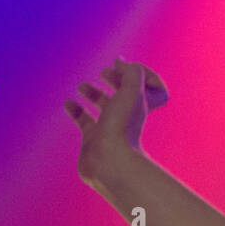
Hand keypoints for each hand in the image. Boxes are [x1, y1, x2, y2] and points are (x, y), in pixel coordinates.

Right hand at [64, 58, 168, 184]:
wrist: (109, 162)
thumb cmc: (122, 127)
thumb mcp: (132, 91)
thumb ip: (132, 72)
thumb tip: (121, 63)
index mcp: (143, 105)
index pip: (155, 88)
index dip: (146, 74)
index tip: (126, 68)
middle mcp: (129, 116)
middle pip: (128, 94)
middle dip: (117, 80)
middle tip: (105, 72)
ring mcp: (111, 128)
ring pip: (105, 106)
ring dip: (94, 93)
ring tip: (83, 86)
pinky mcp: (93, 140)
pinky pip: (84, 121)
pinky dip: (76, 110)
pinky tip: (69, 104)